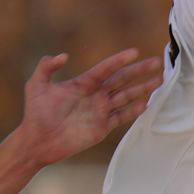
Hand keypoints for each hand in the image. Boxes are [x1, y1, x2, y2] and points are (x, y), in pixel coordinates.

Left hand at [17, 49, 163, 165]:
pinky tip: (145, 104)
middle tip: (155, 62)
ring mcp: (100, 111)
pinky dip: (133, 111)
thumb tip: (63, 56)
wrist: (38, 141)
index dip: (119, 60)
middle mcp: (95, 95)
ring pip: (126, 97)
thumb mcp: (36, 86)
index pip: (106, 69)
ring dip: (142, 89)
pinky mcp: (102, 128)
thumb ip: (46, 67)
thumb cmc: (35, 114)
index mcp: (83, 83)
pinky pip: (121, 117)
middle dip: (139, 71)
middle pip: (122, 80)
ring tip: (158, 81)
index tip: (134, 52)